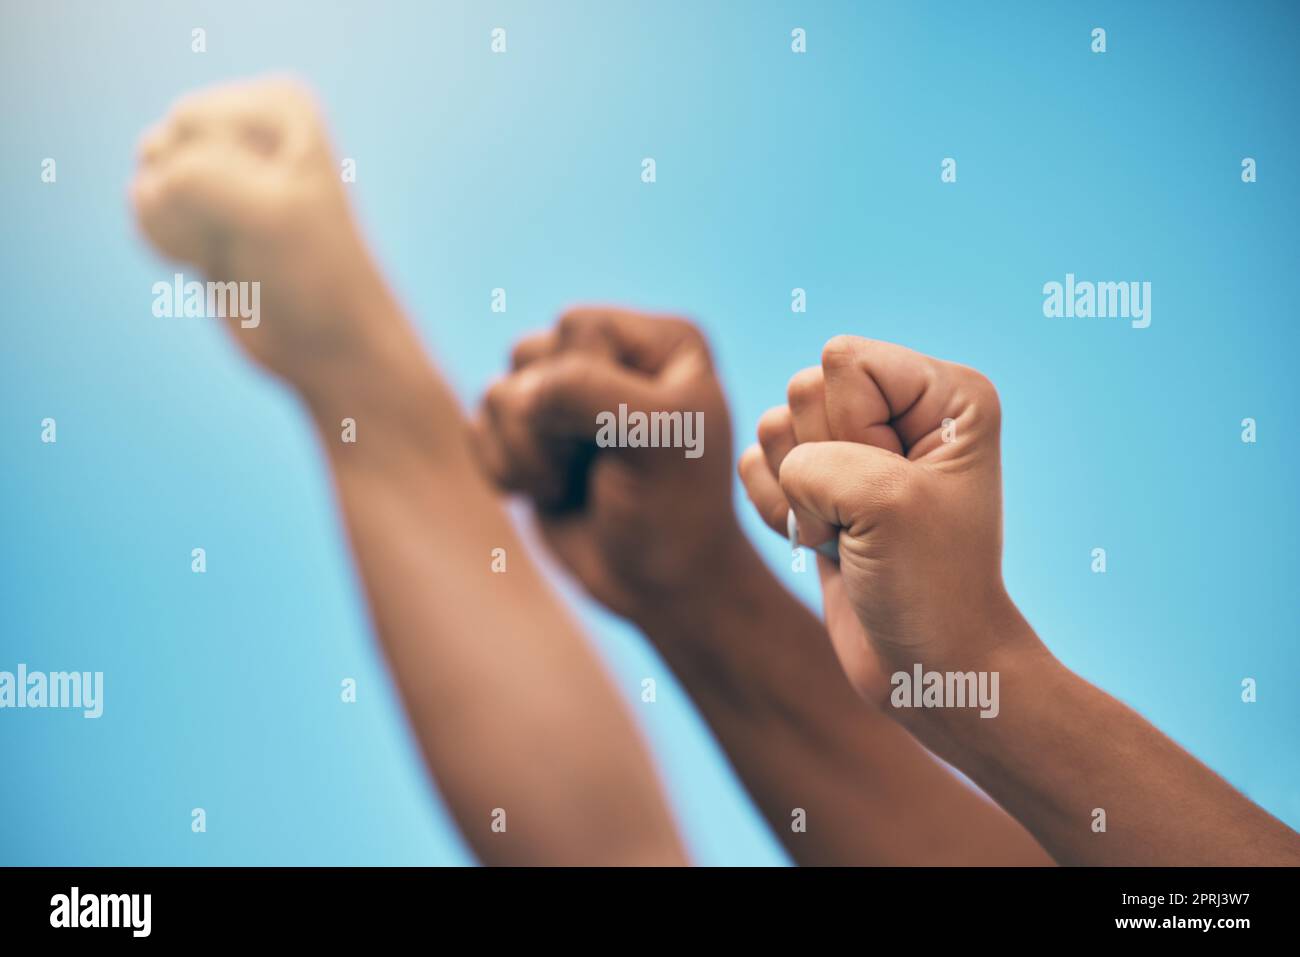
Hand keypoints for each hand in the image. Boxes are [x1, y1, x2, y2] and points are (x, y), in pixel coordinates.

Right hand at [130, 76, 398, 390]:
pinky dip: (169, 243)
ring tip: (235, 248)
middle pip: (162, 146)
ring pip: (146, 180)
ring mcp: (218, 167)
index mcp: (280, 106)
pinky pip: (142, 211)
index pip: (191, 121)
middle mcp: (248, 126)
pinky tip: (213, 259)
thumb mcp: (269, 214)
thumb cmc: (312, 275)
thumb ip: (196, 178)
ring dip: (180, 228)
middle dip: (192, 203)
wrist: (327, 342)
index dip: (219, 179)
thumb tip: (144, 188)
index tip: (273, 214)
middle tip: (251, 237)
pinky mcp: (197, 209)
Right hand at [471, 307, 742, 619]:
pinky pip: (478, 423)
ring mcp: (568, 397)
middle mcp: (613, 358)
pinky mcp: (530, 436)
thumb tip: (517, 391)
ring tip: (561, 485)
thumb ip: (589, 391)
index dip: (580, 383)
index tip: (617, 439)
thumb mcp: (656, 438)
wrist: (659, 584)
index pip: (579, 325)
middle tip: (589, 466)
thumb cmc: (673, 510)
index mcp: (662, 343)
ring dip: (521, 449)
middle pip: (531, 353)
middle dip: (546, 422)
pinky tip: (541, 494)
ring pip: (499, 391)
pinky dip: (499, 464)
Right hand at [739, 335, 1029, 685]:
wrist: (927, 667)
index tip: (895, 490)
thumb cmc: (928, 588)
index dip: (851, 429)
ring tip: (848, 535)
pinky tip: (823, 544)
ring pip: (773, 428)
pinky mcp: (820, 484)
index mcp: (945, 394)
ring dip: (797, 496)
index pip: (843, 360)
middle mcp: (903, 410)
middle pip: (802, 389)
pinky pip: (756, 465)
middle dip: (820, 465)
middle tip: (867, 519)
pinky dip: (777, 512)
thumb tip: (770, 459)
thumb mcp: (883, 501)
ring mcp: (857, 447)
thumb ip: (813, 454)